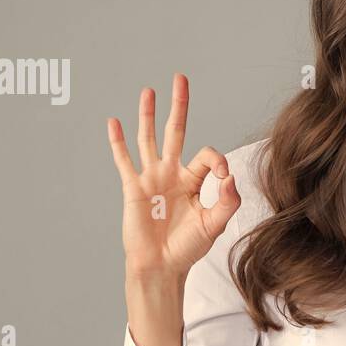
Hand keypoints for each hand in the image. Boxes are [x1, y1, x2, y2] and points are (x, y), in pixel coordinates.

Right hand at [107, 73, 240, 280]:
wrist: (161, 266)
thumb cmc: (187, 248)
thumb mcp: (215, 225)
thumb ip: (227, 201)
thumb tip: (231, 177)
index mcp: (194, 181)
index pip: (207, 156)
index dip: (218, 160)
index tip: (224, 176)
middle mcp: (172, 174)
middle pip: (176, 132)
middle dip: (179, 106)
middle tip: (181, 79)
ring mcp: (152, 178)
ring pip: (148, 139)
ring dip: (148, 114)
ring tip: (149, 91)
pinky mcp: (133, 188)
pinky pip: (124, 160)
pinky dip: (118, 141)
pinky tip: (114, 122)